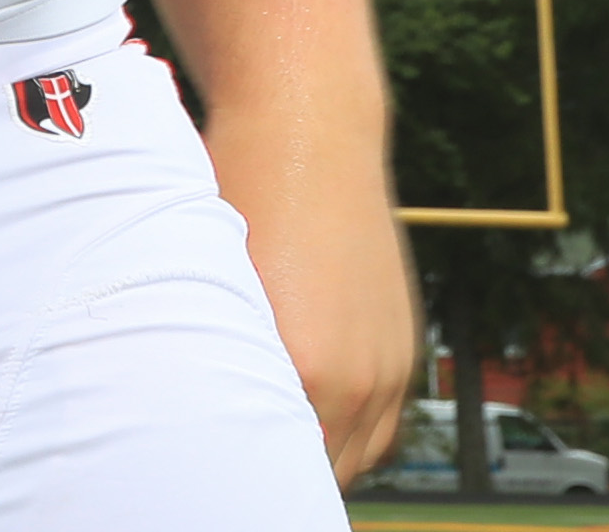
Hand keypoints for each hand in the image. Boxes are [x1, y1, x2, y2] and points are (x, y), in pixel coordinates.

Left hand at [216, 111, 425, 478]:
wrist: (307, 134)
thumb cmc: (237, 201)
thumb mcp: (214, 293)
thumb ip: (224, 368)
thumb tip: (205, 418)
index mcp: (304, 370)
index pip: (277, 467)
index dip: (244, 473)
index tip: (212, 469)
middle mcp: (357, 379)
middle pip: (319, 474)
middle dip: (279, 470)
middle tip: (233, 464)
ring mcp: (388, 365)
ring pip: (357, 456)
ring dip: (319, 459)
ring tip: (269, 447)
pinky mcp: (403, 346)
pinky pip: (382, 424)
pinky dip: (351, 434)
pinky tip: (309, 420)